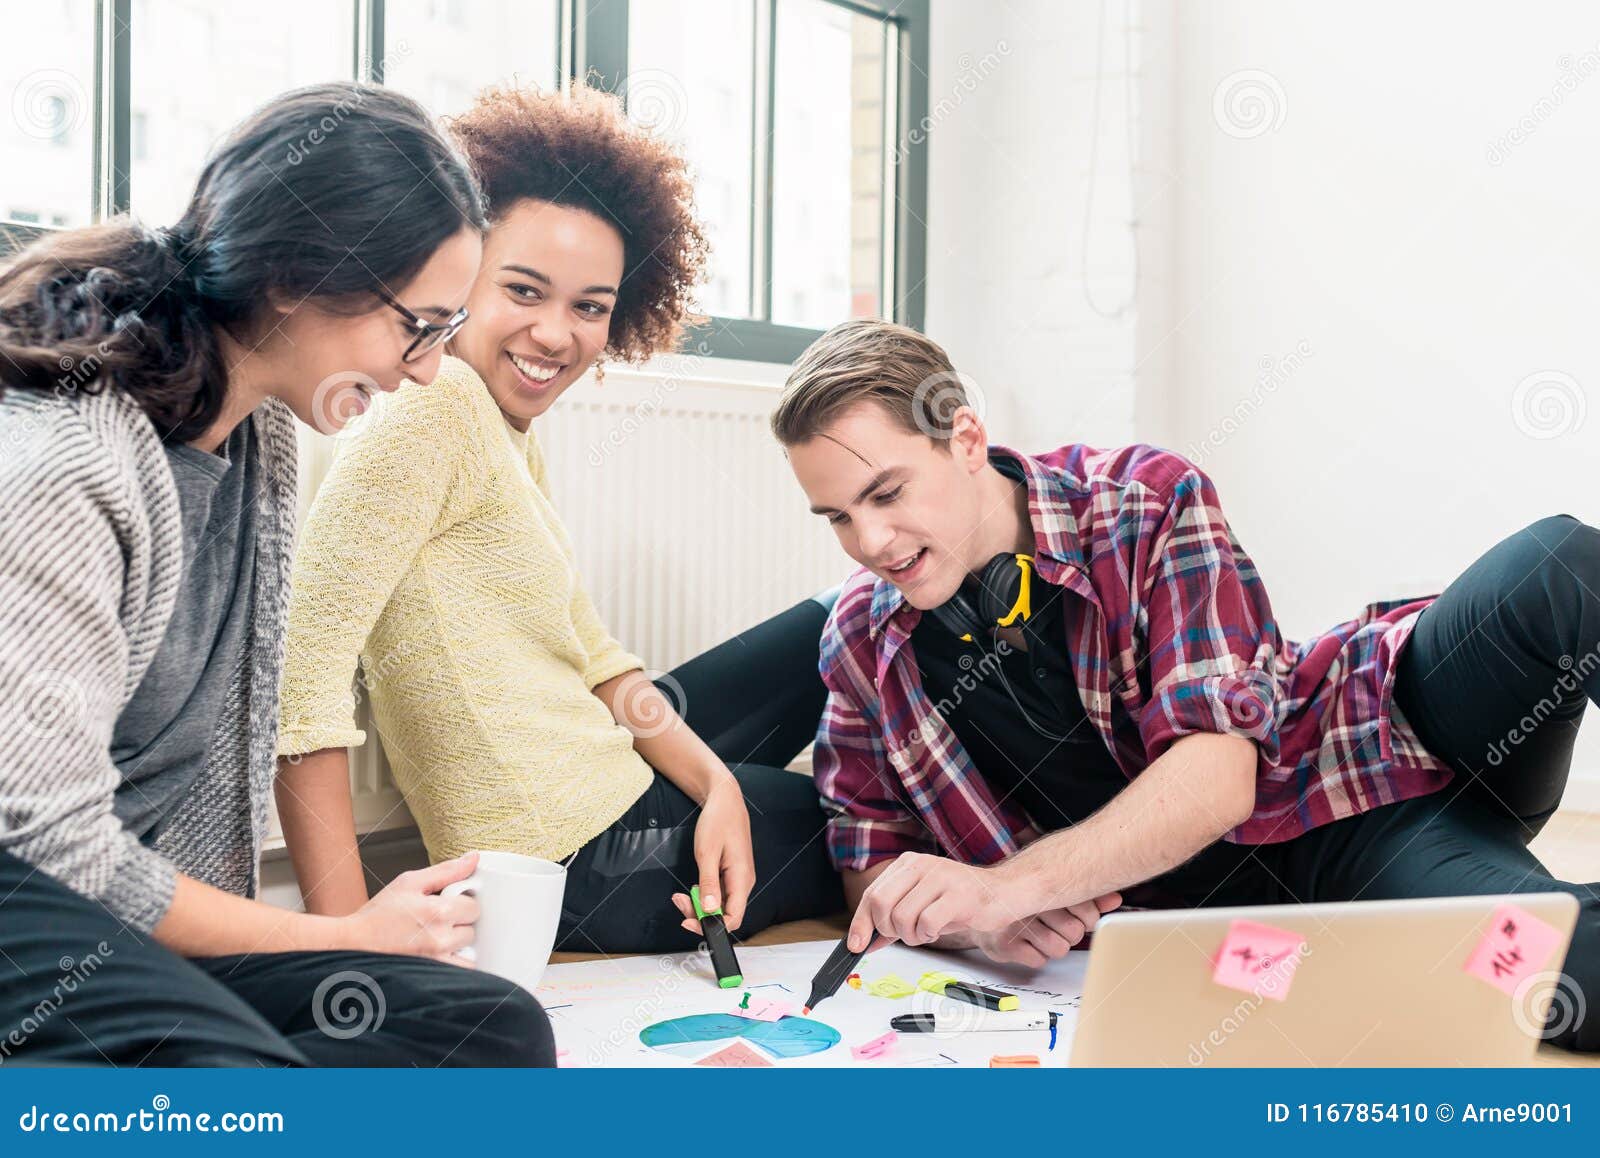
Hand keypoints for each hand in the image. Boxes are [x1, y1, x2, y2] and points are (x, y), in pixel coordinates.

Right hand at [339, 852, 480, 965]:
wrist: (353, 944)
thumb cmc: (378, 914)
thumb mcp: (409, 882)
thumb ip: (446, 870)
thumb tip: (473, 859)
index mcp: (437, 912)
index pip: (473, 907)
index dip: (461, 903)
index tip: (446, 904)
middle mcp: (440, 939)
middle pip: (472, 930)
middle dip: (459, 923)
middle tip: (437, 920)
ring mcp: (436, 961)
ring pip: (469, 952)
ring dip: (458, 945)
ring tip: (438, 938)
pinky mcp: (430, 977)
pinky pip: (460, 972)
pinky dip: (454, 963)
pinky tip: (437, 954)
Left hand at [670, 776, 754, 933]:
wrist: (725, 800)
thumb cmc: (719, 821)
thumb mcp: (707, 852)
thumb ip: (708, 883)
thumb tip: (708, 910)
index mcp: (742, 878)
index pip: (733, 918)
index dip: (712, 926)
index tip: (689, 923)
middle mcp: (743, 882)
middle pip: (725, 914)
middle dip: (700, 915)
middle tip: (679, 903)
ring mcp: (737, 879)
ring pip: (720, 905)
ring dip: (699, 906)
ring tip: (681, 896)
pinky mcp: (730, 875)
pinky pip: (718, 894)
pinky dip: (703, 895)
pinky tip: (692, 889)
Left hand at [846, 852, 1030, 951]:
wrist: (1005, 892)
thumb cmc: (961, 900)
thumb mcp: (922, 904)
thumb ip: (894, 918)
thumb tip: (865, 941)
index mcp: (909, 864)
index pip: (872, 894)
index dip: (860, 923)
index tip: (856, 945)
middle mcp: (922, 865)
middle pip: (881, 904)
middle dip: (887, 930)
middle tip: (905, 935)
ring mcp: (941, 878)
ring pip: (902, 917)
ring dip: (911, 936)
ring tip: (926, 931)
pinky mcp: (959, 896)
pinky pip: (927, 923)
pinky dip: (928, 934)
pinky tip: (939, 928)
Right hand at [972, 893, 1122, 967]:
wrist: (978, 906)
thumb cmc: (1024, 899)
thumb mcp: (1056, 892)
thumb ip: (1088, 895)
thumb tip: (1116, 898)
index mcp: (1044, 885)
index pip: (1085, 909)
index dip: (1088, 918)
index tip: (1081, 916)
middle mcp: (1029, 901)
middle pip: (1074, 932)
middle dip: (1070, 934)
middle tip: (1056, 926)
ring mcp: (1014, 923)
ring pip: (1058, 949)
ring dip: (1053, 946)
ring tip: (1041, 934)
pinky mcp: (1003, 944)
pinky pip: (1038, 960)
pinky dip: (1036, 956)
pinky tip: (1028, 942)